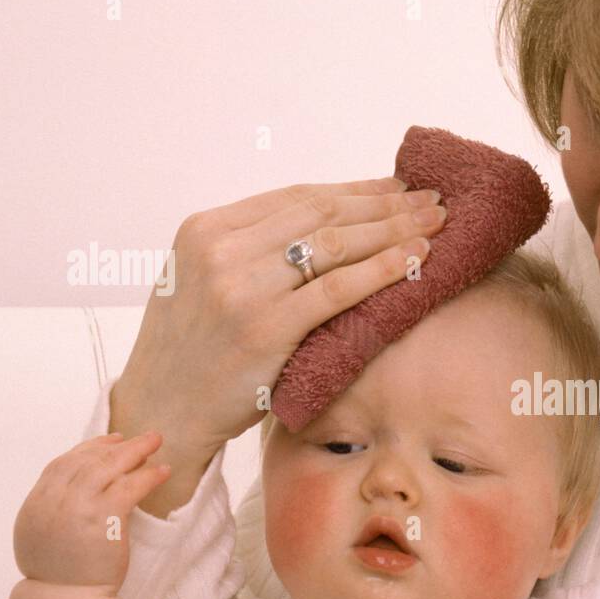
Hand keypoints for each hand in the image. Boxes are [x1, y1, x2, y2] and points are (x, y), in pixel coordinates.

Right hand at [13, 431, 171, 588]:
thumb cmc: (57, 574)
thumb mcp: (39, 533)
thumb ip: (52, 506)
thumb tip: (72, 488)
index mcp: (38, 501)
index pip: (64, 463)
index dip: (88, 449)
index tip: (110, 441)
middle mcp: (55, 498)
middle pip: (89, 460)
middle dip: (117, 445)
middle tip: (140, 437)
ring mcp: (79, 505)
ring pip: (110, 467)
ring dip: (136, 451)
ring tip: (156, 442)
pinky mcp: (105, 516)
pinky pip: (131, 487)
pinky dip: (149, 475)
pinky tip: (164, 471)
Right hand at [115, 176, 447, 455]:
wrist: (164, 411)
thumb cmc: (192, 351)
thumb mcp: (201, 280)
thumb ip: (248, 249)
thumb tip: (325, 223)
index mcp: (205, 229)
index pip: (297, 197)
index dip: (355, 189)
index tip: (396, 187)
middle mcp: (221, 250)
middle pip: (323, 214)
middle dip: (385, 203)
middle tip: (431, 198)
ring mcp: (243, 289)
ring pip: (336, 244)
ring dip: (394, 228)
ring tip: (435, 223)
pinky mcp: (267, 329)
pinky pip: (338, 289)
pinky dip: (384, 269)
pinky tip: (416, 258)